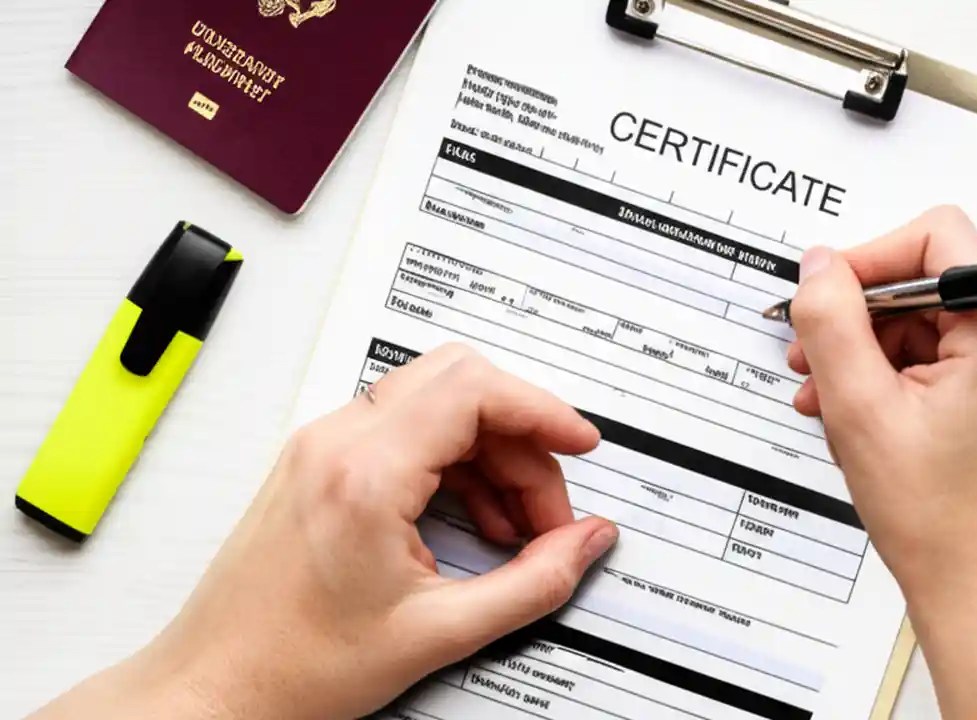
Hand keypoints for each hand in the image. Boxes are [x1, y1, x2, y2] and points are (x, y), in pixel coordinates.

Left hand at [29, 344, 616, 719]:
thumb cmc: (292, 667)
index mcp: (364, 474)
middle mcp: (336, 443)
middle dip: (522, 435)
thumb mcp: (437, 633)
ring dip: (490, 453)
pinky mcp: (318, 463)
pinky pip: (406, 431)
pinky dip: (454, 464)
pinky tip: (473, 521)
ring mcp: (321, 448)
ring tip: (516, 527)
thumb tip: (584, 543)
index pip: (474, 390)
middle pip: (460, 382)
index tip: (577, 443)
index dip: (543, 410)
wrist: (216, 688)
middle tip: (548, 501)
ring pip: (436, 403)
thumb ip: (533, 584)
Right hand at [787, 207, 976, 718]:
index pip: (935, 237)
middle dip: (860, 320)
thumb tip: (818, 267)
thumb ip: (830, 322)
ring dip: (871, 353)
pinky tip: (861, 412)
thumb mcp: (860, 410)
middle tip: (812, 358)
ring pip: (932, 323)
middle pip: (930, 283)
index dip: (866, 261)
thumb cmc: (942, 524)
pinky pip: (948, 355)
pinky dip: (898, 375)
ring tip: (829, 398)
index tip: (824, 297)